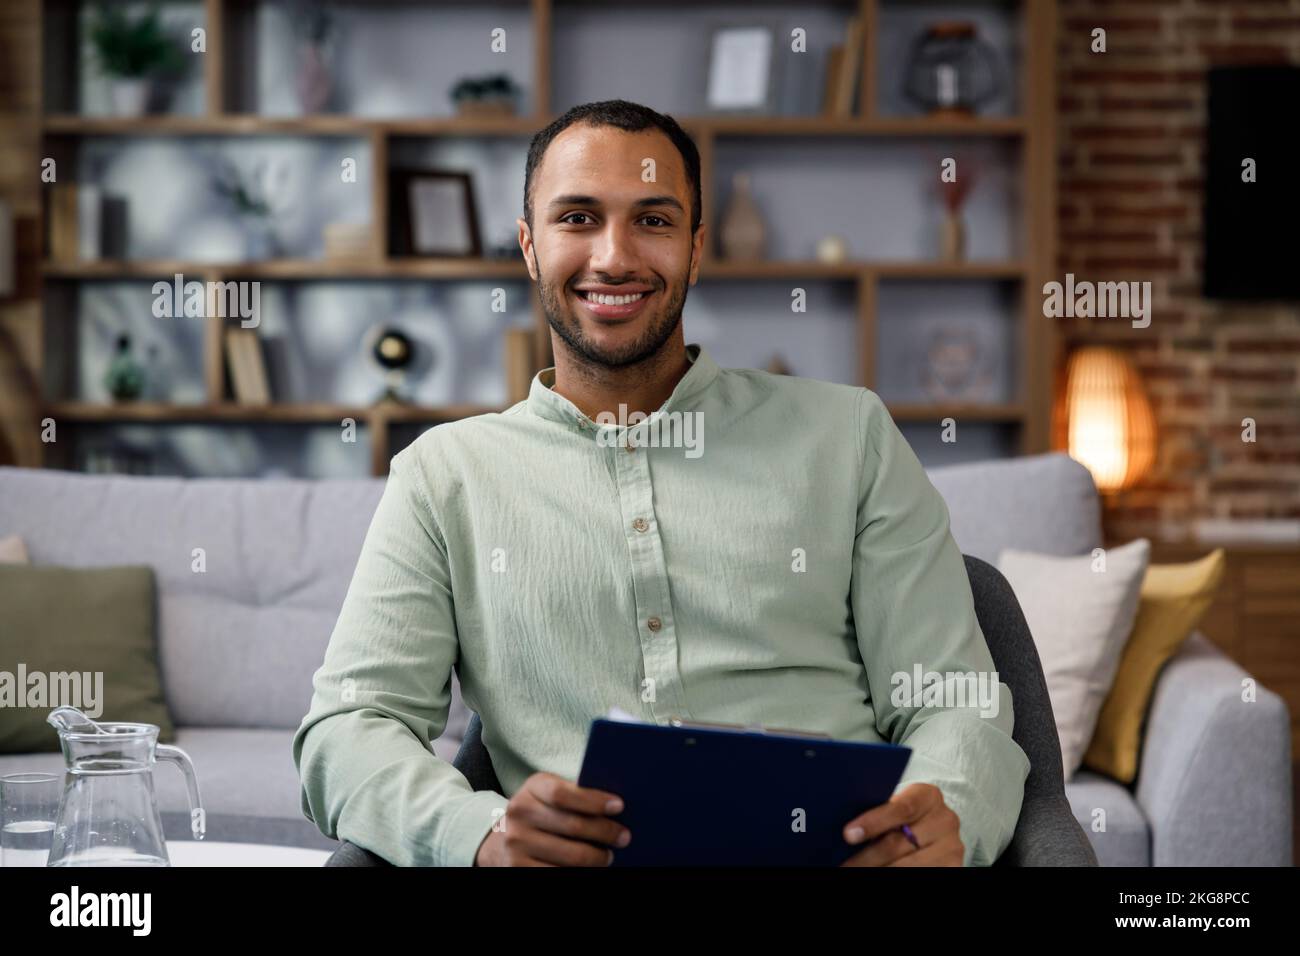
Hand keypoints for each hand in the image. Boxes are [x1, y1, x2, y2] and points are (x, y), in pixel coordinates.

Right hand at [474, 771, 630, 866]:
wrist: (501, 840)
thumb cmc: (540, 812)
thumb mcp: (548, 794)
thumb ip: (574, 794)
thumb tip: (614, 806)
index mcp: (532, 788)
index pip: (564, 794)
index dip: (593, 801)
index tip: (619, 806)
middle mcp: (519, 813)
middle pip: (573, 826)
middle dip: (605, 833)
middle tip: (624, 837)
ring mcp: (516, 843)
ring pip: (570, 856)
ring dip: (596, 858)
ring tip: (608, 856)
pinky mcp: (517, 868)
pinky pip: (558, 874)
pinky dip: (580, 873)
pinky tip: (590, 870)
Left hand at [839, 782, 962, 865]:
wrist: (933, 829)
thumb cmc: (904, 816)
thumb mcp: (895, 806)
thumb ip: (879, 812)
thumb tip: (848, 829)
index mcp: (928, 796)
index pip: (901, 808)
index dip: (873, 822)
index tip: (849, 835)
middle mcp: (945, 820)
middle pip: (899, 843)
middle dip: (867, 857)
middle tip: (844, 865)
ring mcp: (952, 846)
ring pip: (908, 865)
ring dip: (879, 870)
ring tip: (856, 871)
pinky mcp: (954, 867)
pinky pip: (922, 874)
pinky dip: (896, 876)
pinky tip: (880, 874)